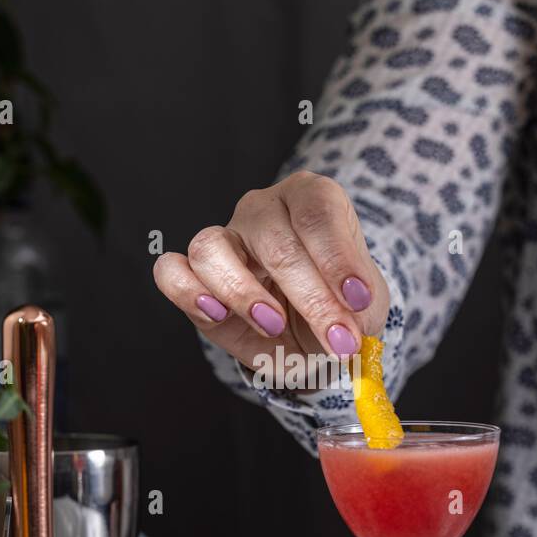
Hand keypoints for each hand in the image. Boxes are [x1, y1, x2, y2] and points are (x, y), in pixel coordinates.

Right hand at [154, 171, 389, 373]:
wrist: (315, 337)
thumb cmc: (341, 308)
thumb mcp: (365, 304)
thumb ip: (358, 303)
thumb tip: (348, 312)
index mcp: (311, 198)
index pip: (317, 213)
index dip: (337, 258)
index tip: (358, 299)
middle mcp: (264, 209)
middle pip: (275, 242)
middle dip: (311, 298)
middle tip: (337, 339)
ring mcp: (225, 239)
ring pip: (211, 248)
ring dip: (243, 294)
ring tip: (274, 324)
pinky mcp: (194, 276)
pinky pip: (171, 271)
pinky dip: (188, 292)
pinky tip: (217, 314)